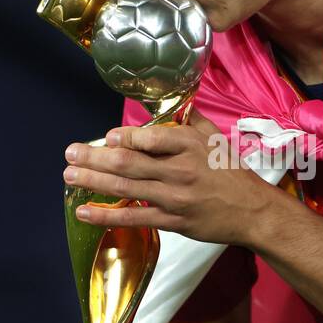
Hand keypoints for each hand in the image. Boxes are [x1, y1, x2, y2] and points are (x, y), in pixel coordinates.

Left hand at [62, 108, 275, 246]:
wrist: (253, 211)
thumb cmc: (233, 173)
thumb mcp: (216, 139)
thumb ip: (192, 121)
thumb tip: (176, 101)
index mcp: (189, 145)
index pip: (151, 138)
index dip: (125, 137)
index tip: (106, 136)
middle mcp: (179, 170)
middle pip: (128, 162)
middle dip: (94, 157)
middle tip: (70, 153)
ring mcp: (174, 197)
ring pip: (125, 188)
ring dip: (93, 181)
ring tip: (69, 176)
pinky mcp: (172, 221)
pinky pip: (134, 217)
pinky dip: (106, 216)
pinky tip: (85, 212)